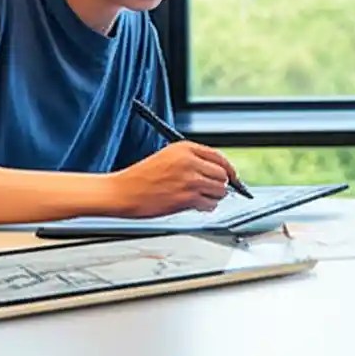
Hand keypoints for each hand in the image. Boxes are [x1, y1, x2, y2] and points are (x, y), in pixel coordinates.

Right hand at [108, 141, 242, 216]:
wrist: (121, 192)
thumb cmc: (141, 178)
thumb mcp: (167, 158)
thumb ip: (192, 161)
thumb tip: (217, 173)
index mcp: (185, 148)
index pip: (218, 157)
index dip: (229, 169)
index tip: (232, 177)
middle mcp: (189, 161)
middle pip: (223, 175)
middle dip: (220, 185)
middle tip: (211, 191)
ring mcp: (189, 179)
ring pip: (219, 190)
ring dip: (214, 197)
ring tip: (200, 198)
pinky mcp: (186, 197)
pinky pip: (210, 204)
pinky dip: (206, 207)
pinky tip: (196, 205)